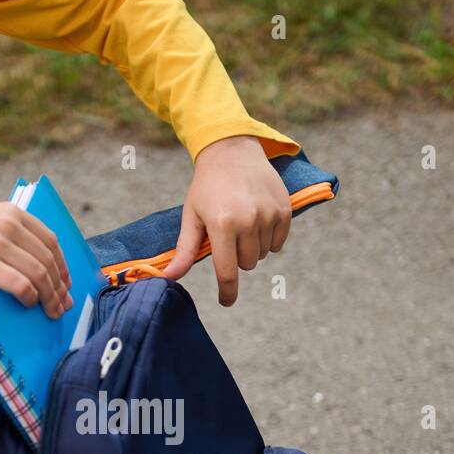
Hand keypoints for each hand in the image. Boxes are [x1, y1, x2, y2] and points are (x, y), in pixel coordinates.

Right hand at [0, 199, 72, 318]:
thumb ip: (7, 231)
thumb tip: (31, 260)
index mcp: (11, 212)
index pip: (50, 241)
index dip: (63, 266)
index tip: (65, 284)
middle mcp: (8, 225)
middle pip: (48, 261)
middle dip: (60, 288)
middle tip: (62, 306)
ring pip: (39, 275)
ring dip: (49, 297)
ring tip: (50, 312)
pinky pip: (20, 285)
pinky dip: (30, 297)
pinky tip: (28, 304)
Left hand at [162, 135, 290, 305]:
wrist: (233, 151)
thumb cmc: (207, 187)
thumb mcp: (192, 216)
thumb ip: (185, 251)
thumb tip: (168, 278)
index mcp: (222, 225)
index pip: (227, 272)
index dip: (227, 292)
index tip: (226, 302)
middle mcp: (248, 221)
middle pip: (246, 265)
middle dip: (236, 257)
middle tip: (228, 234)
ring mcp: (269, 215)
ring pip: (262, 255)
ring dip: (252, 247)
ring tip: (242, 223)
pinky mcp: (284, 210)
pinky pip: (278, 243)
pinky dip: (268, 239)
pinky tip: (258, 219)